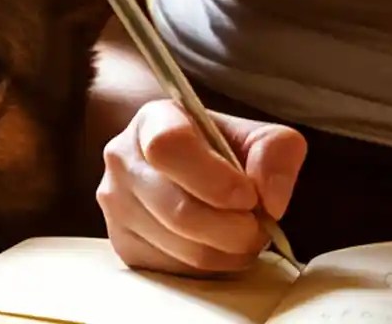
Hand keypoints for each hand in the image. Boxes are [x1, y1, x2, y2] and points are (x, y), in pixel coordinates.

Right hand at [96, 99, 306, 275]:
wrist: (181, 167)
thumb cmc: (218, 149)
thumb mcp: (254, 135)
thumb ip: (275, 153)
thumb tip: (271, 201)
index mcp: (153, 121)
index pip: (169, 147)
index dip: (214, 179)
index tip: (247, 196)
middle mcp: (123, 161)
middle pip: (179, 210)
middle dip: (234, 228)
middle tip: (257, 225)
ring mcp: (116, 205)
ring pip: (183, 248)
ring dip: (228, 251)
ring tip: (242, 235)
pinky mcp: (122, 245)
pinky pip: (176, 270)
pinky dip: (210, 267)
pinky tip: (218, 246)